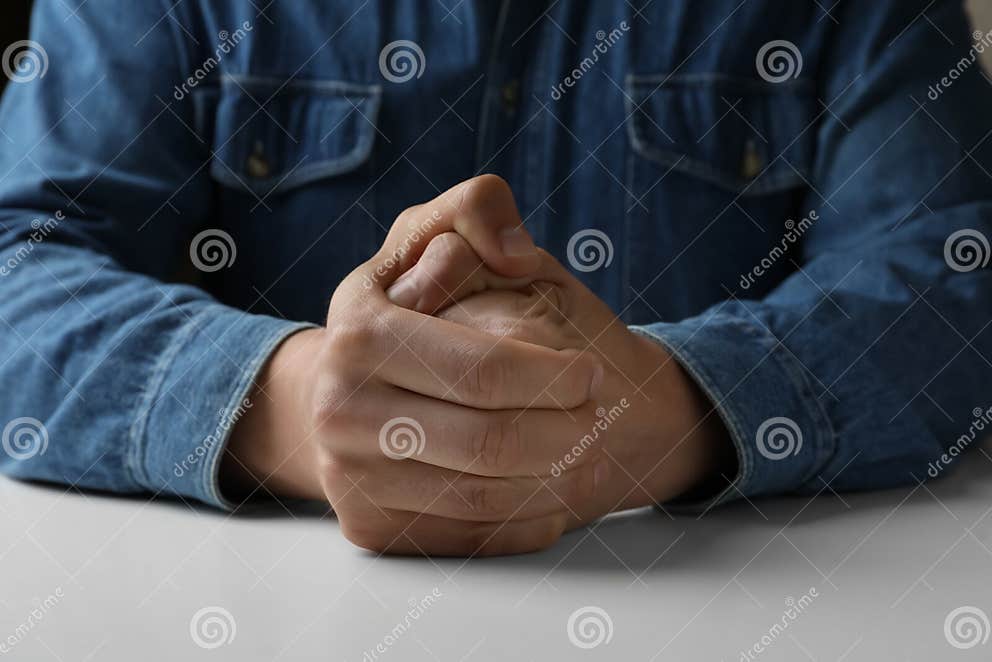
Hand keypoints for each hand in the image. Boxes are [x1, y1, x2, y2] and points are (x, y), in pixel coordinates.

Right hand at [223, 175, 608, 555]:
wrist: (335, 390)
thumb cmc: (402, 307)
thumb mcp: (428, 236)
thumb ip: (476, 209)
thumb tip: (513, 250)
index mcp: (360, 335)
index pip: (481, 371)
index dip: (554, 377)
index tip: (591, 374)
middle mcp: (341, 411)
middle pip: (490, 444)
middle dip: (569, 434)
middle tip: (599, 417)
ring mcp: (350, 478)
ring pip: (485, 498)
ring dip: (560, 480)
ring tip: (593, 453)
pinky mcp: (370, 528)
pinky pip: (470, 539)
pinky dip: (528, 519)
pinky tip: (553, 488)